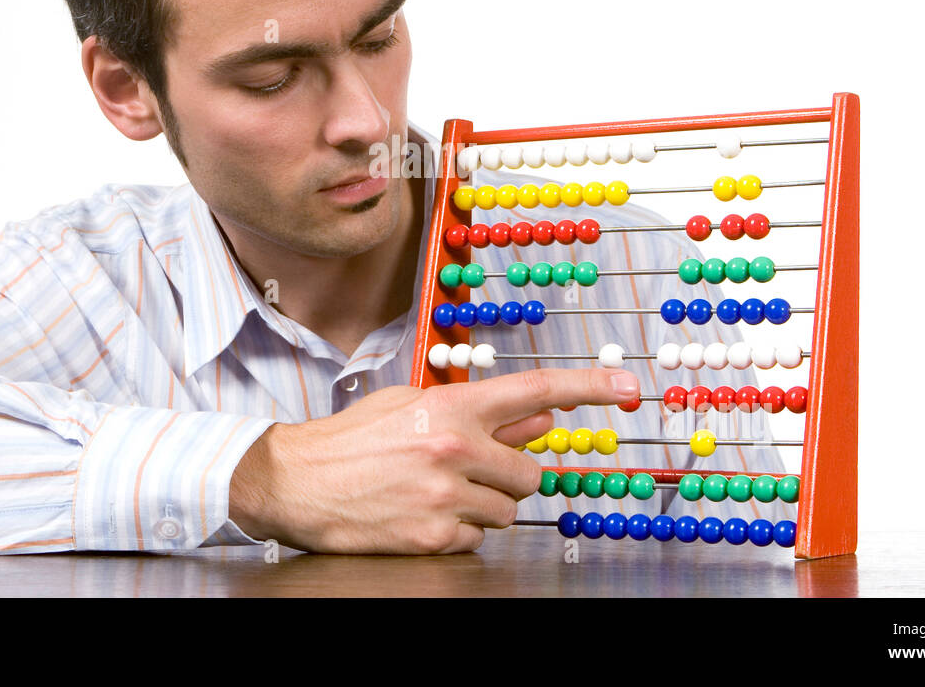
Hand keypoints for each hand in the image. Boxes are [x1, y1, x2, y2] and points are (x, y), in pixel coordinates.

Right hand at [228, 367, 639, 553]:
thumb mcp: (413, 406)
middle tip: (473, 472)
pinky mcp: (434, 537)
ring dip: (485, 506)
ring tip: (438, 492)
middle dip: (510, 476)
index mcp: (451, 408)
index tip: (628, 385)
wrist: (295, 482)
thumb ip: (482, 414)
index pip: (535, 389)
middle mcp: (453, 449)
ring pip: (508, 511)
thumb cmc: (352, 440)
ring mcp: (445, 497)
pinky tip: (424, 514)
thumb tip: (542, 415)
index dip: (589, 386)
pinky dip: (461, 531)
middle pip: (530, 473)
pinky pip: (478, 539)